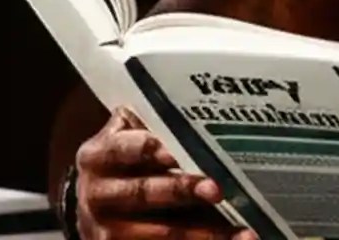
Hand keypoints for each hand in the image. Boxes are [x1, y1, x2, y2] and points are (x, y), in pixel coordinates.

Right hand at [73, 108, 256, 239]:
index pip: (123, 149)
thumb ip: (152, 126)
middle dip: (182, 191)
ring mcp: (106, 230)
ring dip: (204, 232)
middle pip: (143, 193)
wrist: (95, 206)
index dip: (148, 150)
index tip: (174, 154)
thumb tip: (199, 110)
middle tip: (217, 190)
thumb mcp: (127, 138)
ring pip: (159, 232)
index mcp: (98, 156)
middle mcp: (96, 194)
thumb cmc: (126, 162)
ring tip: (243, 232)